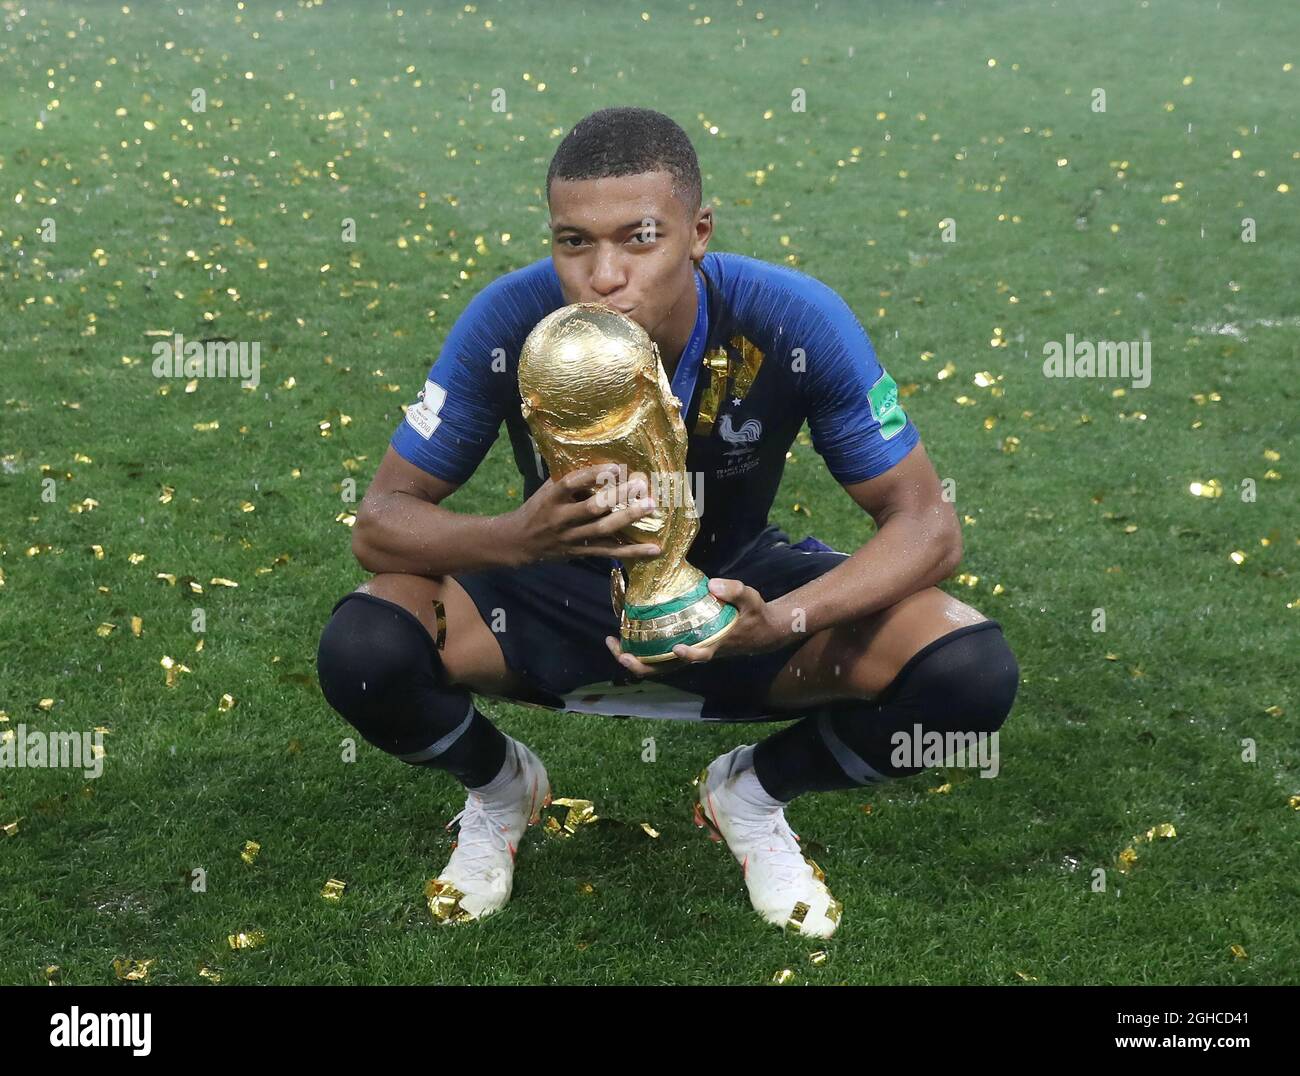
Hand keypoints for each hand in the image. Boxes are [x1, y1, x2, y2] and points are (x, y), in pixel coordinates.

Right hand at [505, 462, 662, 565]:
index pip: (571, 484)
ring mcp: (573, 538)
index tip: (616, 466)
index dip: (593, 475)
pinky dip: (633, 552)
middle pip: (592, 508)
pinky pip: (610, 552)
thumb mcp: (547, 490)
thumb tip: (599, 455)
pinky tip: (654, 549)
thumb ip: (569, 479)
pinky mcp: (582, 553)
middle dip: (617, 496)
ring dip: (628, 518)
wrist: (519, 542)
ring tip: (650, 506)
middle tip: (641, 484)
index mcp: (552, 498)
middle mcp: (562, 518)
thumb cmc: (539, 508)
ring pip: (603, 530)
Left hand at [605, 577, 784, 677]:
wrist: (761, 632)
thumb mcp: (751, 598)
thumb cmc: (754, 615)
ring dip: (635, 658)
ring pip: (659, 664)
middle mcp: (699, 653)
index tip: (677, 649)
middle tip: (620, 653)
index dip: (689, 655)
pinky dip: (641, 650)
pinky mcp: (684, 647)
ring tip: (612, 643)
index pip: (701, 655)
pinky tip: (625, 635)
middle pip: (667, 668)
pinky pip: (659, 655)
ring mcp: (689, 652)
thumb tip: (712, 584)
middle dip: (642, 665)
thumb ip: (734, 590)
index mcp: (716, 644)